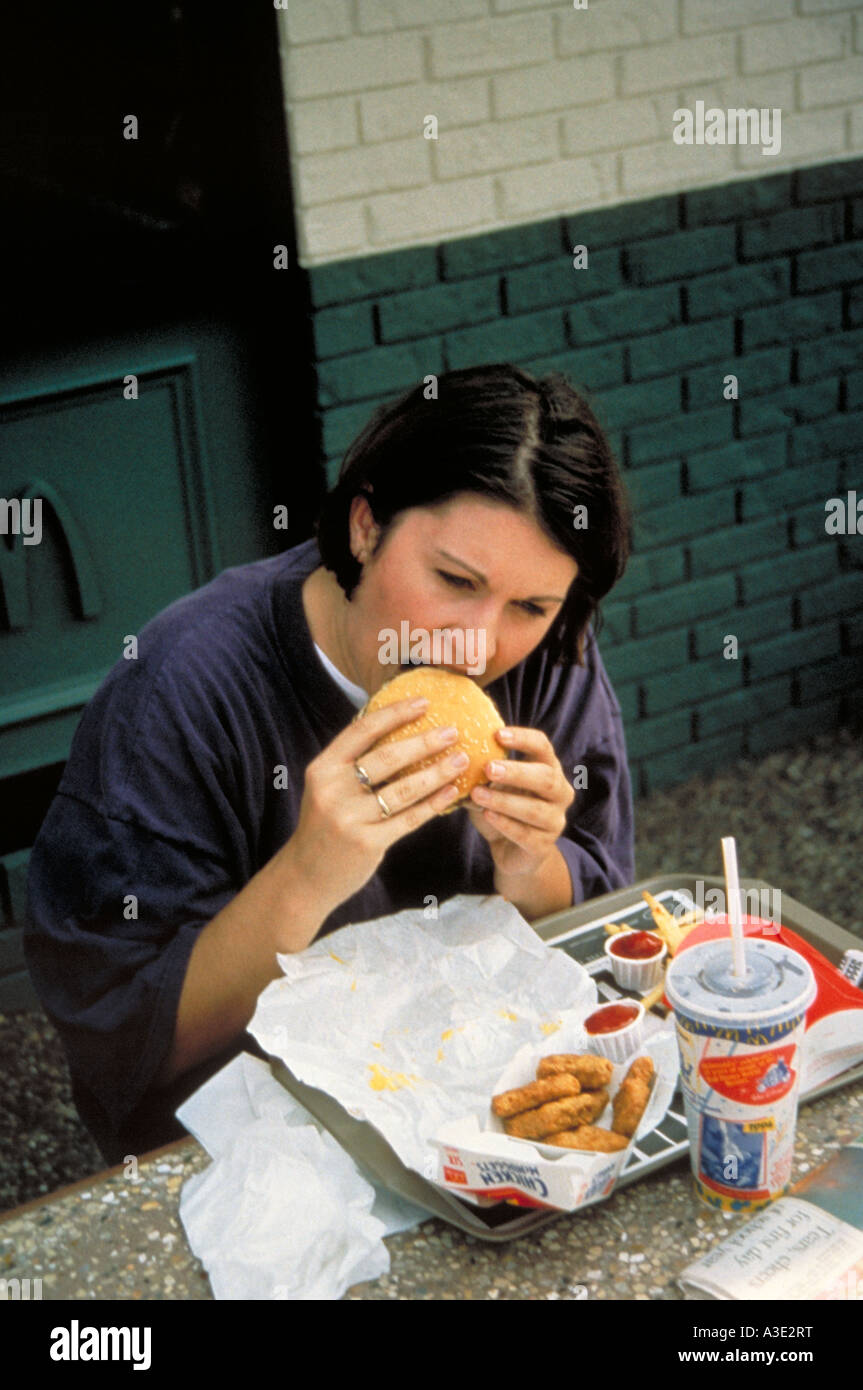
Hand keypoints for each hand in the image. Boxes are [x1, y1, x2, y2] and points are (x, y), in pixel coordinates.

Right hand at [287, 697, 468, 912]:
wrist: (306, 875)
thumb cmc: (325, 824)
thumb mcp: (327, 788)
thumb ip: (353, 764)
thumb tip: (397, 728)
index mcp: (323, 768)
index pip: (362, 731)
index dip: (395, 713)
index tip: (424, 702)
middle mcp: (333, 790)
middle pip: (388, 758)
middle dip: (426, 741)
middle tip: (453, 731)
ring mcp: (350, 818)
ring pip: (404, 789)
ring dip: (437, 772)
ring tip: (461, 760)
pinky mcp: (367, 843)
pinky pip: (409, 818)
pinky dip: (433, 804)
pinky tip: (452, 793)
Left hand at [466, 726, 574, 879]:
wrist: (511, 852)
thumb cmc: (501, 809)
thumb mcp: (493, 786)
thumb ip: (484, 771)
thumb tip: (456, 752)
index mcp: (548, 769)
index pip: (542, 747)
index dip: (523, 739)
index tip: (497, 735)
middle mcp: (559, 793)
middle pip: (545, 777)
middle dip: (516, 772)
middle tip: (488, 768)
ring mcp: (555, 821)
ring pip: (535, 809)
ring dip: (504, 800)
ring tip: (477, 794)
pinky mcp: (544, 846)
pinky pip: (526, 834)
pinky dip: (505, 824)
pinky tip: (487, 815)